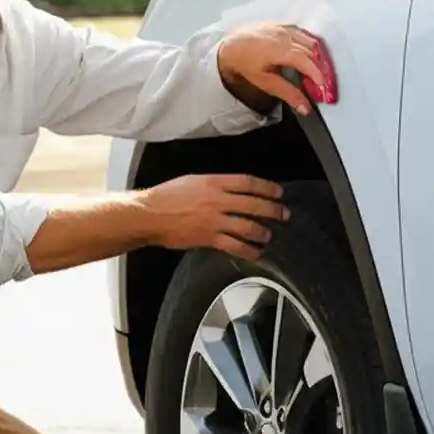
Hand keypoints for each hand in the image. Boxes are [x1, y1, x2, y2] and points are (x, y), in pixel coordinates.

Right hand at [135, 174, 288, 259]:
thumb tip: (231, 190)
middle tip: (283, 214)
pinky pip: (235, 245)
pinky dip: (248, 250)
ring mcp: (214, 220)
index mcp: (214, 182)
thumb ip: (214, 185)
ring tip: (268, 235)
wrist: (150, 215)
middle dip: (272, 209)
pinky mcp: (209, 238)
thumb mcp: (192, 181)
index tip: (278, 192)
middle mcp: (217, 200)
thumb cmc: (166, 196)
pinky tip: (256, 252)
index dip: (266, 188)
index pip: (248, 183)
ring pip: (248, 226)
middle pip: (253, 204)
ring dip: (263, 232)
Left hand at [216, 23, 336, 115]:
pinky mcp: (283, 24)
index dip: (318, 74)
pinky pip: (304, 33)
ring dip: (319, 56)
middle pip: (312, 50)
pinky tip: (312, 56)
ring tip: (321, 73)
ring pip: (311, 40)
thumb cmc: (244, 63)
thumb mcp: (264, 82)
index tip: (324, 88)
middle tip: (326, 85)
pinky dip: (312, 45)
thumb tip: (305, 108)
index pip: (306, 61)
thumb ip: (288, 93)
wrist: (229, 45)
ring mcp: (284, 27)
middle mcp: (284, 34)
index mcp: (278, 49)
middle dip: (322, 68)